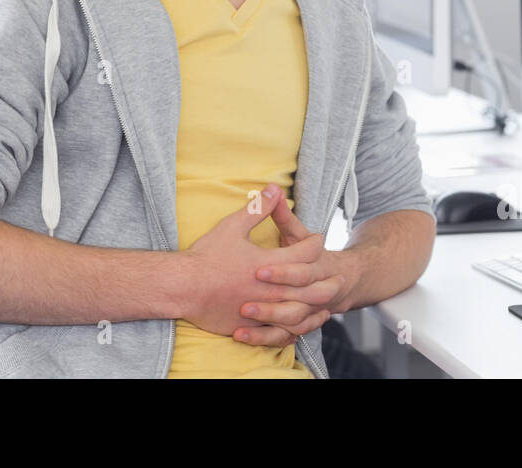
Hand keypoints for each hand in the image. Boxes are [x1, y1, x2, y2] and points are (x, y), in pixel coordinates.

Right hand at [181, 183, 342, 337]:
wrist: (183, 287)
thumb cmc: (207, 256)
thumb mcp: (233, 226)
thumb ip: (258, 208)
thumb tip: (275, 188)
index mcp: (271, 263)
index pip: (306, 253)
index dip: (315, 244)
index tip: (318, 240)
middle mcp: (272, 290)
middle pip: (311, 288)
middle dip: (328, 281)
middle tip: (338, 277)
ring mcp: (263, 311)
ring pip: (300, 314)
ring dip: (317, 309)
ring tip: (327, 305)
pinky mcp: (251, 327)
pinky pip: (280, 334)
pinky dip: (295, 331)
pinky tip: (300, 327)